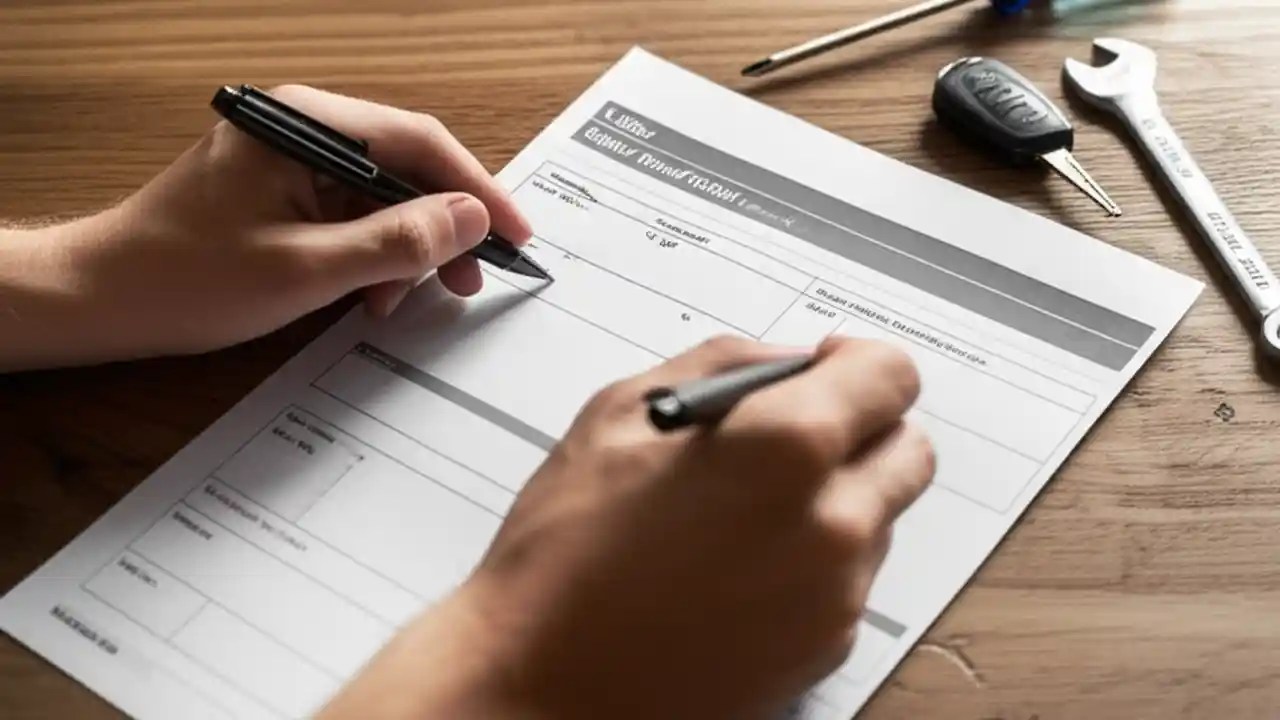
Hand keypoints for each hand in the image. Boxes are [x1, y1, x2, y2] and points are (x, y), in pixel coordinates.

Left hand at [0, 85, 530, 368]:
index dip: (476, 189)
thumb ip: (397, 241)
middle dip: (443, 227)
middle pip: (405, 167)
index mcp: (305, 124)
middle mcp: (302, 128)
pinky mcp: (285, 190)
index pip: (418, 142)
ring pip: (383, 197)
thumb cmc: (187, 279)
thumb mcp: (307, 269)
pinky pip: (351, 216)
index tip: (515, 233)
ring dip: (408, 249)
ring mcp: (292, 159)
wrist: (106, 299)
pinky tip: (374, 296)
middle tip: (475, 278)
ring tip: (419, 298)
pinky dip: (373, 256)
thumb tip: (470, 219)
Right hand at [321, 336, 932, 719]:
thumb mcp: (620, 413)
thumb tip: (785, 363)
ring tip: (739, 512)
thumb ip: (722, 364)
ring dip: (835, 496)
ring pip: (879, 515)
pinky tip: (736, 565)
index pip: (893, 374)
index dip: (856, 362)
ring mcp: (836, 596)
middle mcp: (833, 524)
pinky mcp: (826, 650)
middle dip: (861, 427)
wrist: (539, 688)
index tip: (827, 368)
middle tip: (788, 434)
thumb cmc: (563, 559)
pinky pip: (849, 578)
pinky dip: (814, 558)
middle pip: (910, 447)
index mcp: (787, 448)